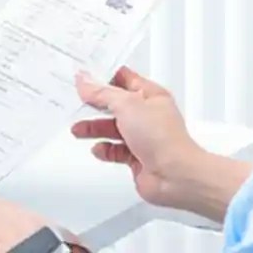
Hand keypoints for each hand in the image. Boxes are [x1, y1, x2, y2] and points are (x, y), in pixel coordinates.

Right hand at [73, 66, 203, 209]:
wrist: (175, 175)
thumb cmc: (164, 139)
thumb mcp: (127, 105)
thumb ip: (102, 93)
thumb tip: (85, 82)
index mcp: (150, 95)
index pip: (123, 78)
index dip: (103, 76)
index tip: (84, 76)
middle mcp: (148, 115)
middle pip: (115, 104)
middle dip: (94, 104)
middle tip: (77, 102)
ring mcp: (143, 137)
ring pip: (112, 128)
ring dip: (94, 128)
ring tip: (78, 129)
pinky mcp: (137, 157)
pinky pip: (115, 150)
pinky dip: (104, 149)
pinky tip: (98, 149)